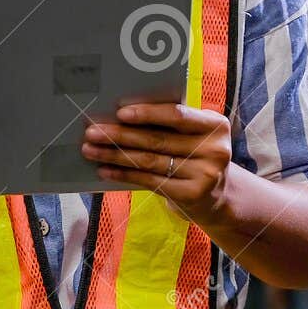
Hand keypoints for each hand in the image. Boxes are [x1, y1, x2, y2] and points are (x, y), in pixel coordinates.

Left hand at [81, 102, 233, 225]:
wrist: (217, 196)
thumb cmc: (195, 155)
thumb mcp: (193, 135)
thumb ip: (169, 124)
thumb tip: (119, 114)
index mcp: (215, 125)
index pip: (177, 115)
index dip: (147, 113)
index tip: (120, 113)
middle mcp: (214, 150)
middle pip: (157, 140)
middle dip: (119, 135)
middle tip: (91, 132)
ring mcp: (205, 174)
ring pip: (149, 161)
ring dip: (115, 154)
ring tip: (90, 149)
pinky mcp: (192, 195)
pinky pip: (149, 181)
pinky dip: (123, 174)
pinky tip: (104, 170)